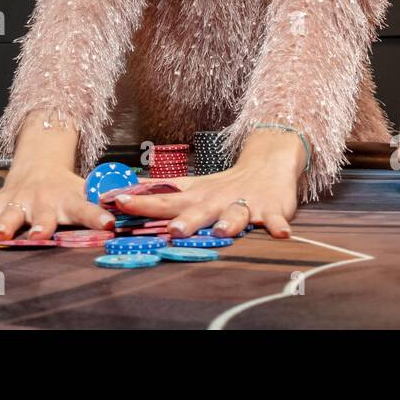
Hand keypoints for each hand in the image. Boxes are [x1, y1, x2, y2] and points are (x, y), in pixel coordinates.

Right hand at [0, 165, 114, 240]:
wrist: (38, 162)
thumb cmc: (67, 185)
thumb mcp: (91, 189)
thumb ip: (110, 199)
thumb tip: (142, 199)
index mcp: (68, 199)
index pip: (88, 207)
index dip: (99, 213)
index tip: (110, 221)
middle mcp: (41, 203)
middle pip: (43, 217)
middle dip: (42, 227)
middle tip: (42, 236)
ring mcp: (17, 204)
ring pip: (8, 217)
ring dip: (2, 227)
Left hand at [111, 158, 298, 238]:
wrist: (266, 165)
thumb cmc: (222, 185)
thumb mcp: (191, 186)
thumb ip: (160, 190)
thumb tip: (124, 191)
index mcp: (195, 197)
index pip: (165, 199)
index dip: (142, 202)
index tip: (118, 202)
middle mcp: (216, 201)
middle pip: (198, 210)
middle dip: (186, 220)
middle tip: (173, 230)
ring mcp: (243, 204)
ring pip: (235, 214)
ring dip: (229, 223)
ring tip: (222, 231)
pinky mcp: (270, 210)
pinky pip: (274, 220)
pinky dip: (278, 226)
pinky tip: (281, 234)